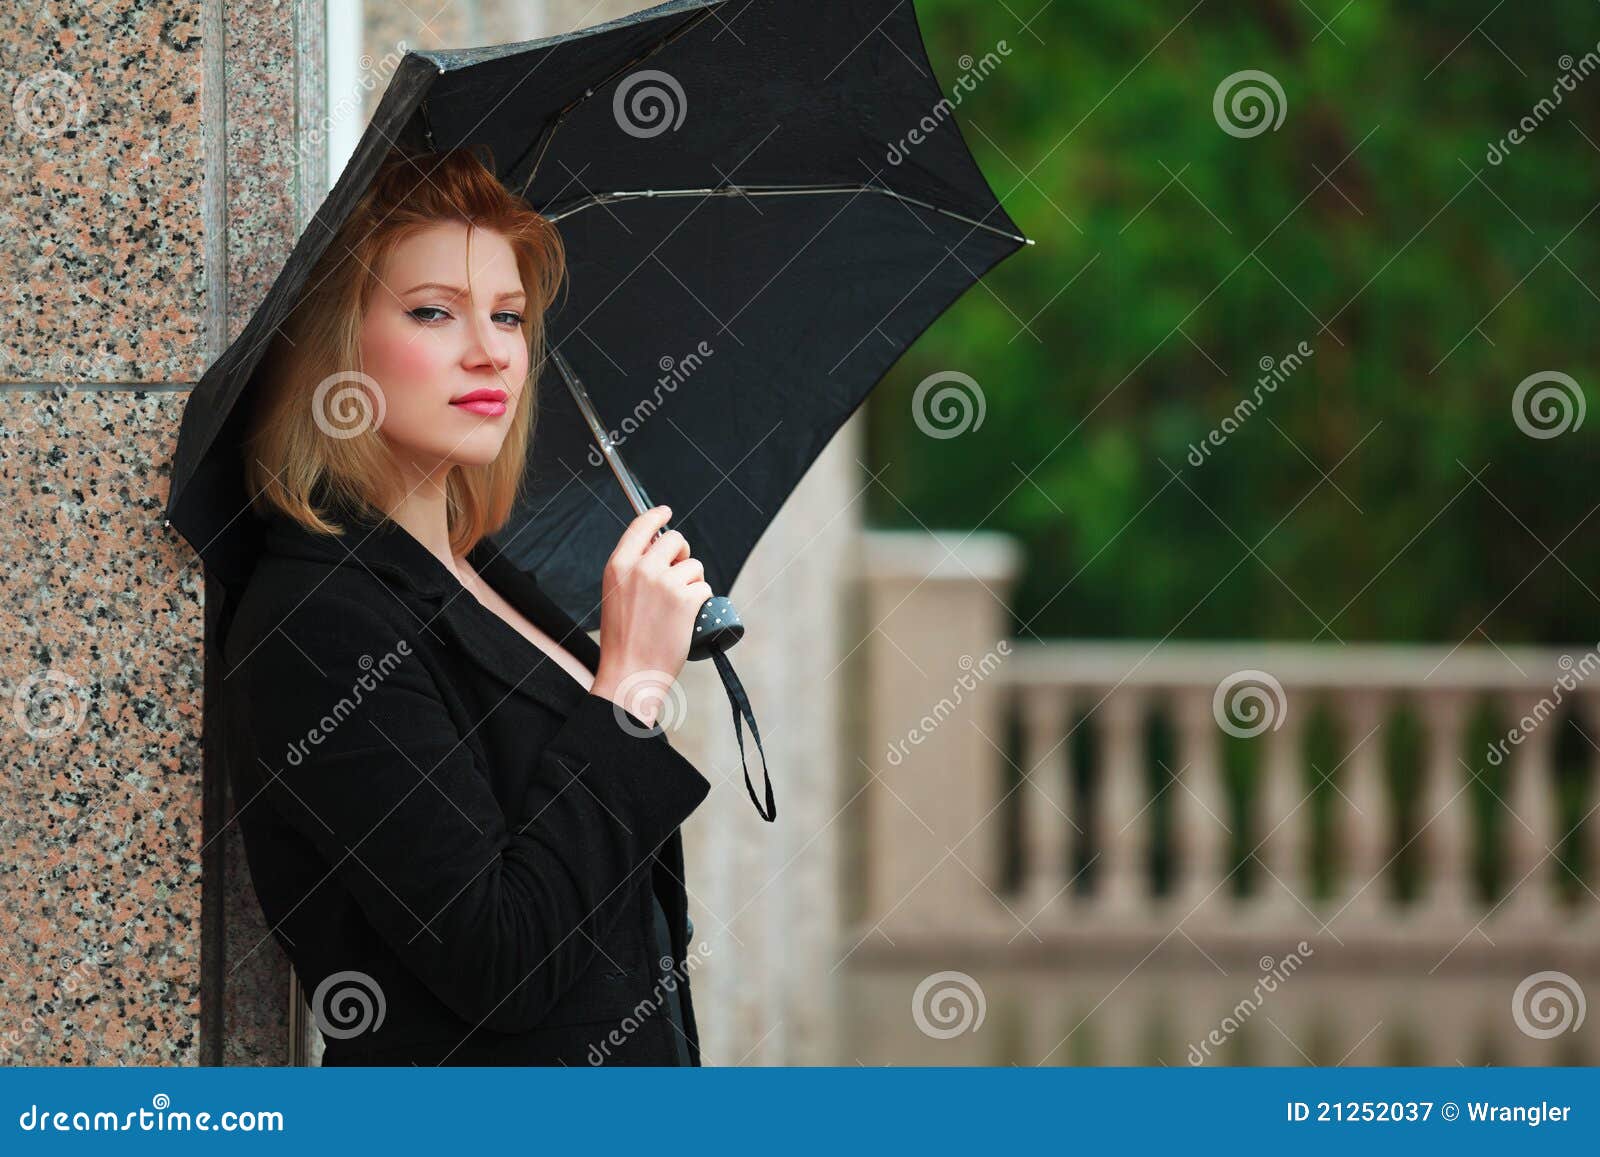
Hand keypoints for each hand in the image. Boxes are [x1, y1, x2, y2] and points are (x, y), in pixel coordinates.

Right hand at [590, 505, 711, 727]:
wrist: (631, 672)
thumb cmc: (624, 639)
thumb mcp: (616, 595)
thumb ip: (632, 570)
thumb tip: (657, 544)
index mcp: (618, 566)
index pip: (641, 526)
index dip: (656, 516)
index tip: (666, 512)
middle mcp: (641, 569)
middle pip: (675, 540)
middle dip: (682, 553)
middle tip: (680, 573)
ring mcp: (665, 582)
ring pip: (694, 565)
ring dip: (692, 582)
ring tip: (677, 607)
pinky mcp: (686, 599)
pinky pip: (704, 586)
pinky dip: (700, 600)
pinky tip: (686, 617)